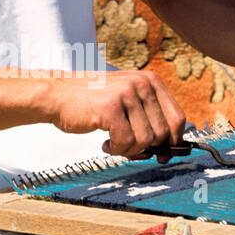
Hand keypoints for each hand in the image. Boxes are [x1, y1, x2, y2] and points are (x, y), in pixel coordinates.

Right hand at [43, 69, 186, 157]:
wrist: (58, 96)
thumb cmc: (92, 103)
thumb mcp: (127, 101)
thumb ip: (149, 117)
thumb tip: (169, 148)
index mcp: (150, 81)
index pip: (177, 117)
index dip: (174, 141)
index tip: (164, 154)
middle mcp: (141, 84)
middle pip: (162, 133)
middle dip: (146, 148)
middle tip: (127, 148)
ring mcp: (126, 94)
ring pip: (145, 140)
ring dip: (129, 150)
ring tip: (113, 143)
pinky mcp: (110, 107)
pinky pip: (126, 142)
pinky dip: (116, 149)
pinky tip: (105, 143)